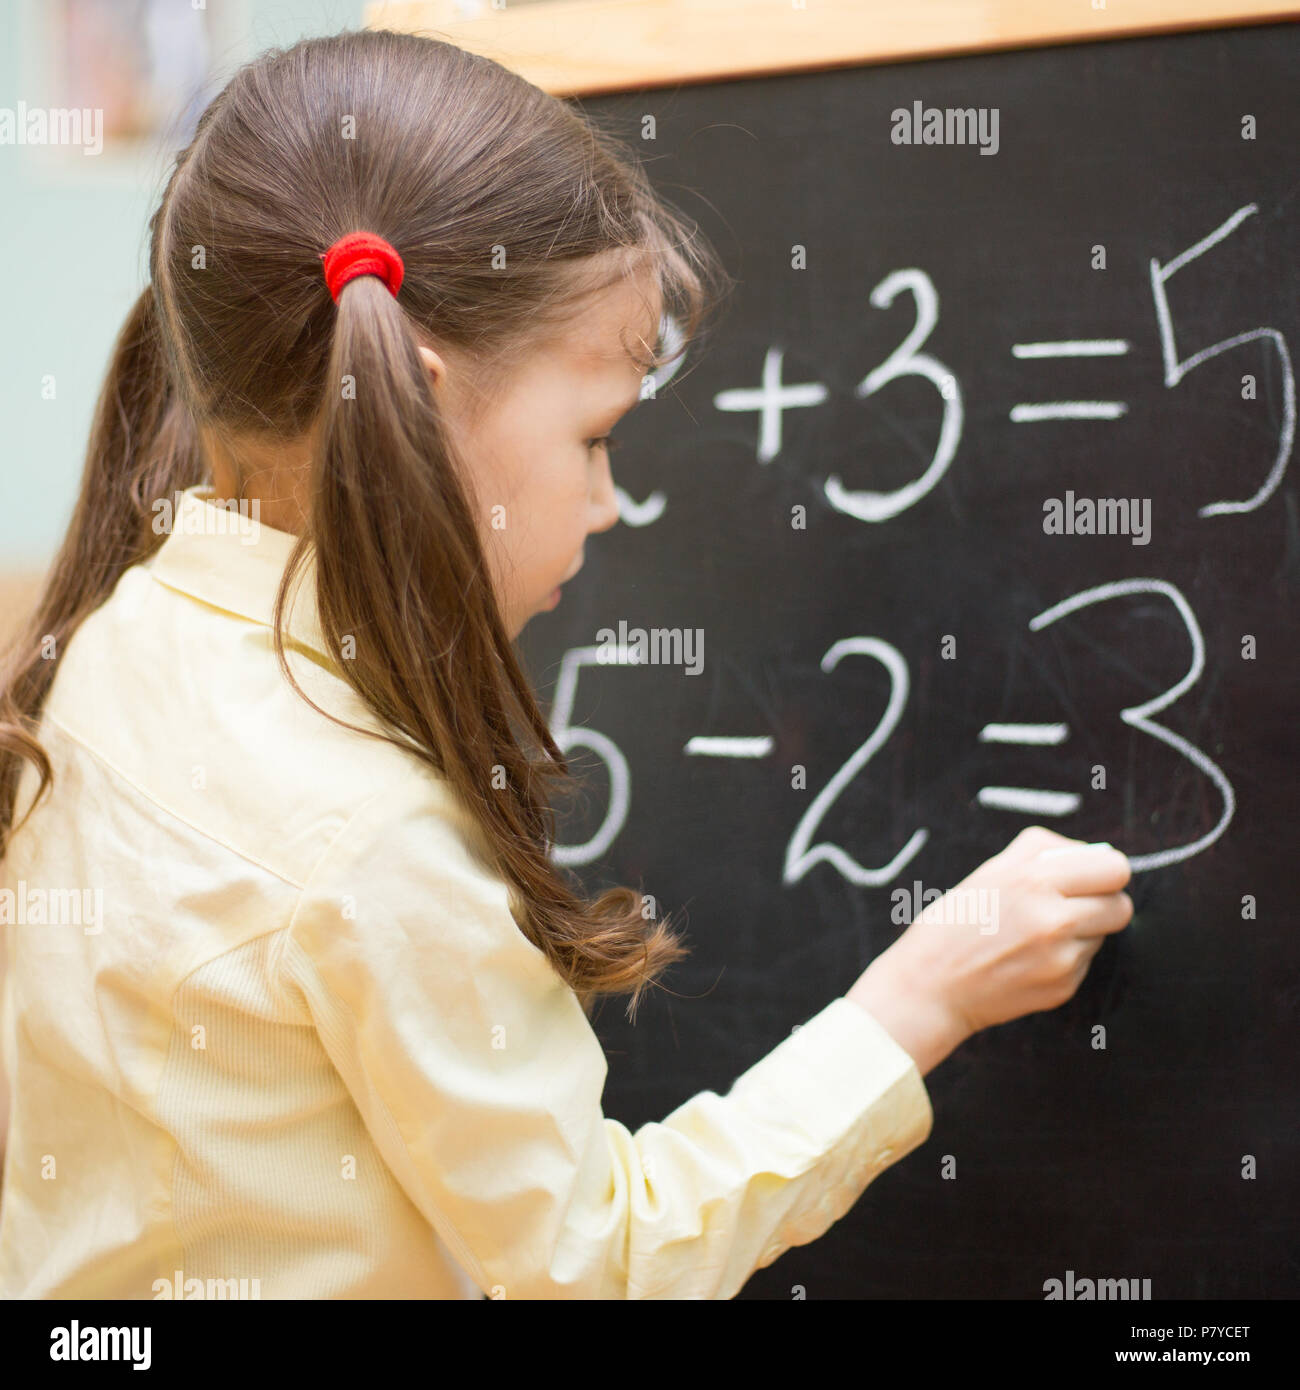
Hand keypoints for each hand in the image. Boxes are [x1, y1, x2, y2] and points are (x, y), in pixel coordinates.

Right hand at [847, 826, 1132, 1070]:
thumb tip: (1091, 851)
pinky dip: (1066, 957)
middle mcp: (1055, 920)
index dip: (1105, 870)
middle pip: (1122, 905)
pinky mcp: (1063, 987)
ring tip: (1039, 932)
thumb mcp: (992, 870)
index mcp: (1035, 880)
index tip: (1092, 874)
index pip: (1114, 869)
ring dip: (1083, 930)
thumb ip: (1044, 850)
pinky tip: (1030, 957)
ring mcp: (1062, 959)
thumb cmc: (956, 922)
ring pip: (1104, 934)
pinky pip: (1085, 962)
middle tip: (1075, 902)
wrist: (930, 986)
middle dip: (1103, 901)